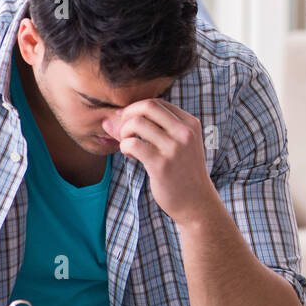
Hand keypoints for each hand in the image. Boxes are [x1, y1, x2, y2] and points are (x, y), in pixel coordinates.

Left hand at [104, 99, 219, 225]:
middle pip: (147, 106)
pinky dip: (125, 147)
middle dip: (128, 115)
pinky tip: (130, 156)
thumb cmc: (183, 172)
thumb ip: (150, 129)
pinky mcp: (161, 164)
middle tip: (124, 131)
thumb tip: (109, 119)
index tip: (128, 123)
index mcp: (190, 123)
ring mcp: (174, 148)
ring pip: (137, 123)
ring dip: (124, 133)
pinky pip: (133, 144)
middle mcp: (185, 132)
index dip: (136, 109)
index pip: (157, 103)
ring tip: (128, 145)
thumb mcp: (176, 146)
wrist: (197, 203)